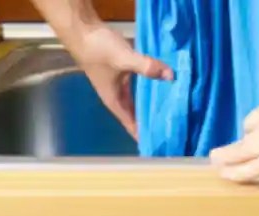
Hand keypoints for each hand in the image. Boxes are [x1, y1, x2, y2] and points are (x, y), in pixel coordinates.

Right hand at [68, 23, 172, 137]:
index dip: (146, 136)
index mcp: (115, 102)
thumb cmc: (98, 49)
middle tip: (176, 129)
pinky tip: (164, 87)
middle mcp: (117, 98)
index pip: (133, 127)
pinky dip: (152, 89)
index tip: (163, 143)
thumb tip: (170, 75)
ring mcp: (119, 86)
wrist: (82, 30)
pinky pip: (140, 88)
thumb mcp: (124, 58)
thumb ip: (146, 67)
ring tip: (174, 111)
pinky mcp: (122, 74)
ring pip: (140, 102)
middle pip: (138, 117)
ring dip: (154, 106)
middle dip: (154, 123)